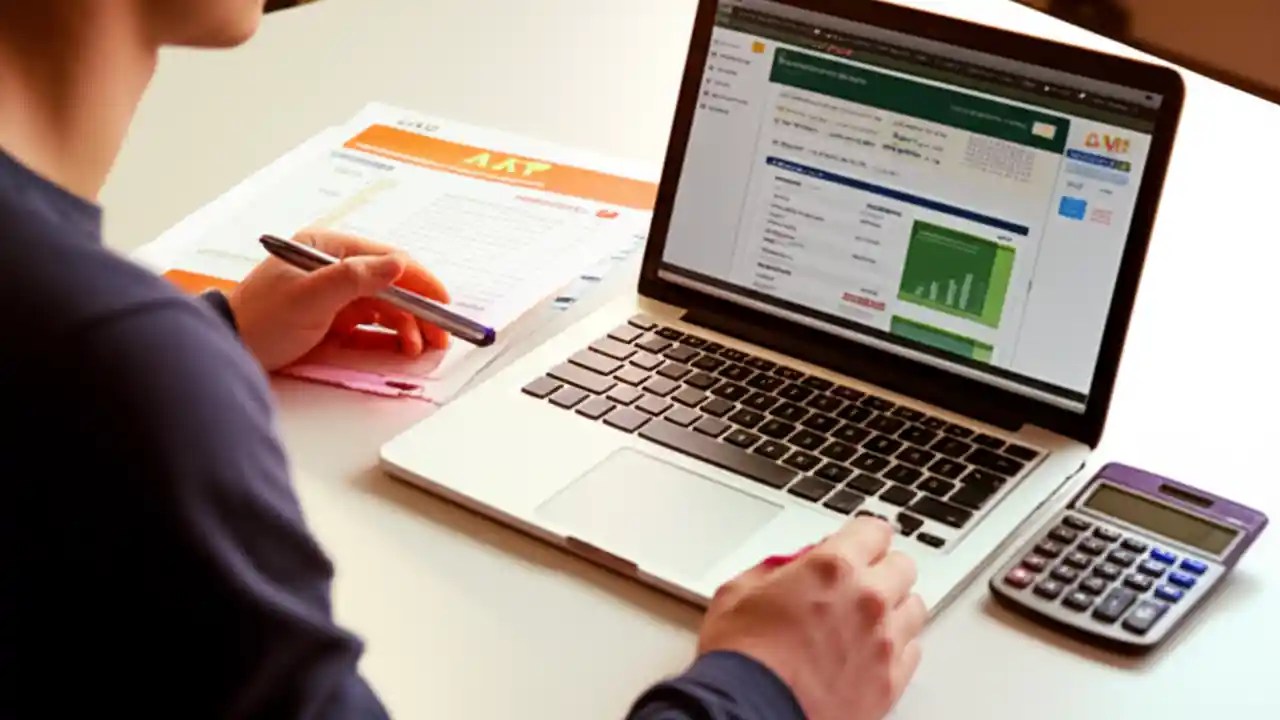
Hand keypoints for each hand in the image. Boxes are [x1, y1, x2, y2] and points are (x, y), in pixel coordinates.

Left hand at [228, 230, 449, 371]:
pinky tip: (405, 347)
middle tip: (441, 333)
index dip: (419, 280)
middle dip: (419, 308)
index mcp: (327, 249)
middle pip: (391, 284)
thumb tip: (398, 263)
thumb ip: (355, 278)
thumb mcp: (309, 298)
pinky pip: (373, 325)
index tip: (442, 302)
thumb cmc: (260, 321)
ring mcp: (335, 294)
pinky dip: (391, 335)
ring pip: (386, 306)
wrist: (229, 350)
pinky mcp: (334, 320)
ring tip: (423, 347)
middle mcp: (334, 268)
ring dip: (408, 325)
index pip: (386, 259)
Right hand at [697, 517, 925, 719]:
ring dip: (893, 608)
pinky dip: (896, 648)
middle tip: (858, 583)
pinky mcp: (891, 682)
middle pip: (903, 566)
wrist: (749, 712)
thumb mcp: (739, 591)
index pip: (875, 530)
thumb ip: (775, 569)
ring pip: (914, 608)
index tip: (857, 544)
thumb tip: (788, 568)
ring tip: (864, 620)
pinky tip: (870, 651)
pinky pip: (912, 651)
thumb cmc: (741, 658)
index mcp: (832, 568)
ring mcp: (884, 642)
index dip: (863, 537)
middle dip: (881, 570)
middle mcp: (868, 600)